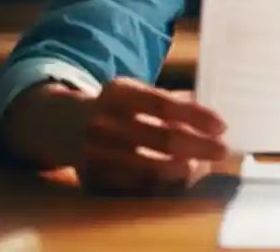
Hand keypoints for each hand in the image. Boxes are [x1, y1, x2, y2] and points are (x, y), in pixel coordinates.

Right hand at [69, 78, 227, 193]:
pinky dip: (160, 183)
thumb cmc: (113, 106)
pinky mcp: (91, 178)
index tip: (222, 126)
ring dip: (182, 169)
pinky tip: (175, 177)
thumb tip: (212, 118)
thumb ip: (171, 101)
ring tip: (200, 164)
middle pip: (162, 139)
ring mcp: (94, 152)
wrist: (56, 123)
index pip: (164, 104)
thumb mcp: (134, 93)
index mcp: (118, 92)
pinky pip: (136, 186)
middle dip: (198, 147)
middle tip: (222, 150)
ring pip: (150, 168)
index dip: (196, 116)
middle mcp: (103, 121)